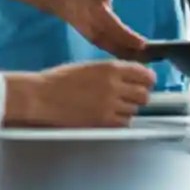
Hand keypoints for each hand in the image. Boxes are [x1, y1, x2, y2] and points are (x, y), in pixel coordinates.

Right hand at [4, 60, 156, 126]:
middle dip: (139, 95)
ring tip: (113, 107)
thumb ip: (112, 71)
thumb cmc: (60, 80)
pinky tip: (109, 117)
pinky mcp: (103, 122)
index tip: (145, 82)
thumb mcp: (90, 67)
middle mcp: (114, 85)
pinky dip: (120, 121)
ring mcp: (110, 105)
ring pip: (135, 110)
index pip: (144, 74)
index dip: (147, 80)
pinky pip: (124, 123)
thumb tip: (130, 76)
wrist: (42, 96)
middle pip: (144, 94)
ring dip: (127, 109)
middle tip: (130, 97)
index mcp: (110, 68)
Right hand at [56, 0, 148, 59]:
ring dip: (130, 55)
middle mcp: (95, 30)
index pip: (115, 29)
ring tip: (149, 60)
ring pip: (114, 51)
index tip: (144, 44)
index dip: (129, 38)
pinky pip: (110, 50)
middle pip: (116, 46)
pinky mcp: (94, 41)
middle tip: (154, 57)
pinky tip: (135, 56)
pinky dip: (123, 54)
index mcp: (97, 15)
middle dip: (134, 52)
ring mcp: (93, 38)